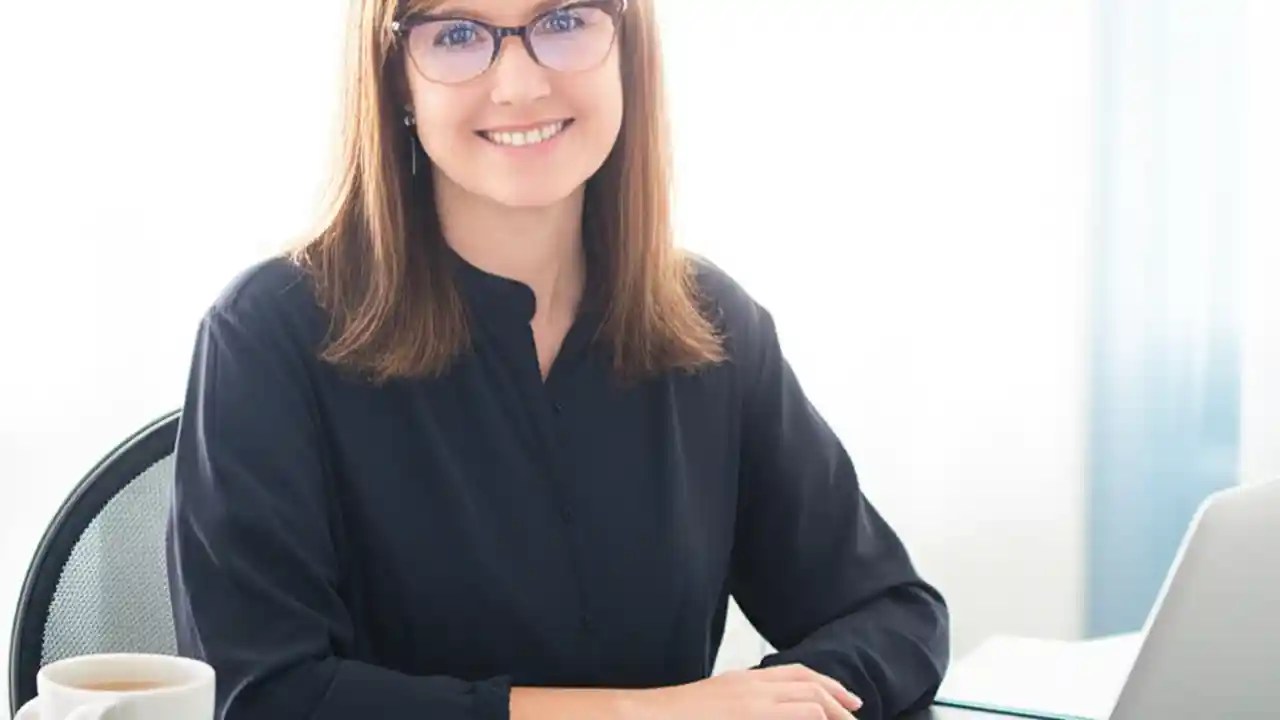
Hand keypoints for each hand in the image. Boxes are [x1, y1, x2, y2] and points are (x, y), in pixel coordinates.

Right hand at [635, 663, 862, 719]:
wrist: (648, 716)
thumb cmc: (678, 718)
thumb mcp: (715, 707)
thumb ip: (740, 708)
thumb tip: (758, 712)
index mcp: (744, 681)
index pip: (795, 673)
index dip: (825, 684)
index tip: (846, 700)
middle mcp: (751, 684)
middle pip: (808, 683)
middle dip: (838, 699)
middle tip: (856, 714)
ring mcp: (752, 699)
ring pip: (811, 696)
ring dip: (835, 712)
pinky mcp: (751, 714)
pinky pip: (800, 711)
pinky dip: (818, 717)